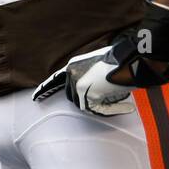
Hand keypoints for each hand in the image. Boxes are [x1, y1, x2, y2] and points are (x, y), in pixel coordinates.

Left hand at [33, 31, 168, 116]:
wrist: (133, 58)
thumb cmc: (123, 59)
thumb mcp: (100, 64)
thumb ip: (91, 75)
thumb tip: (95, 88)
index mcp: (73, 66)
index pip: (54, 80)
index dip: (45, 89)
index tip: (35, 98)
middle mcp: (71, 74)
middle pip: (72, 96)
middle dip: (88, 100)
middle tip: (109, 98)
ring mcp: (77, 84)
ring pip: (83, 104)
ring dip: (102, 104)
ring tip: (121, 96)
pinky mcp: (87, 93)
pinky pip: (96, 110)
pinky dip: (113, 110)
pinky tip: (128, 107)